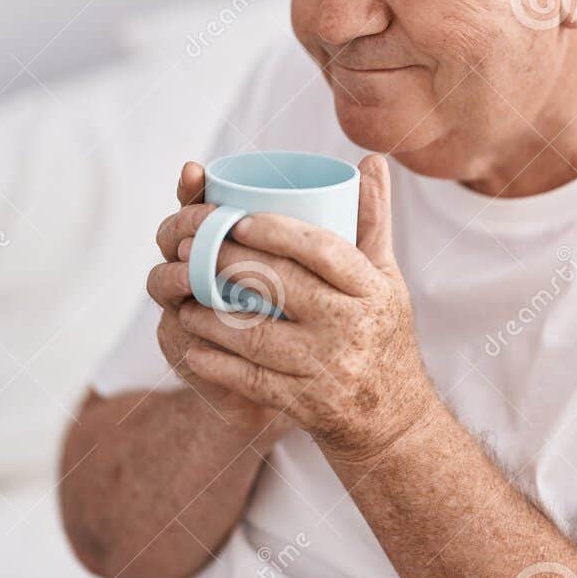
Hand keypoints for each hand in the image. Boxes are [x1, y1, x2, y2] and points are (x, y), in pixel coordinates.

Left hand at [173, 154, 439, 461]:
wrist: (392, 418)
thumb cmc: (382, 333)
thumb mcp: (386, 277)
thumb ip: (373, 219)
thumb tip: (370, 159)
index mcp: (370, 289)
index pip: (321, 250)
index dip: (276, 232)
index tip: (237, 219)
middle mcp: (350, 326)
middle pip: (280, 286)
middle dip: (228, 265)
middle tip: (192, 248)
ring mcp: (327, 367)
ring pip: (256, 334)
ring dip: (211, 316)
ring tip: (184, 298)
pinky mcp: (306, 403)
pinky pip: (252, 380)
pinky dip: (218, 364)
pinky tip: (192, 348)